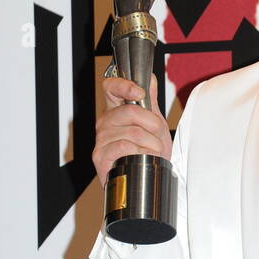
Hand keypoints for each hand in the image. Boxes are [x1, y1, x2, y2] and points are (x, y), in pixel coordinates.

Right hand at [92, 73, 171, 188]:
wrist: (145, 180)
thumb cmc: (146, 152)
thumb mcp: (153, 124)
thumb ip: (150, 102)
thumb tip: (150, 79)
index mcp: (115, 110)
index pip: (111, 86)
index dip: (125, 85)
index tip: (140, 93)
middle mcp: (105, 122)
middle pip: (130, 111)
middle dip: (153, 124)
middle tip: (158, 135)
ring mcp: (101, 139)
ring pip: (133, 132)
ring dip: (152, 143)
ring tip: (153, 151)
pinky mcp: (100, 156)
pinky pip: (125, 147)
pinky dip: (141, 152)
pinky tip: (143, 157)